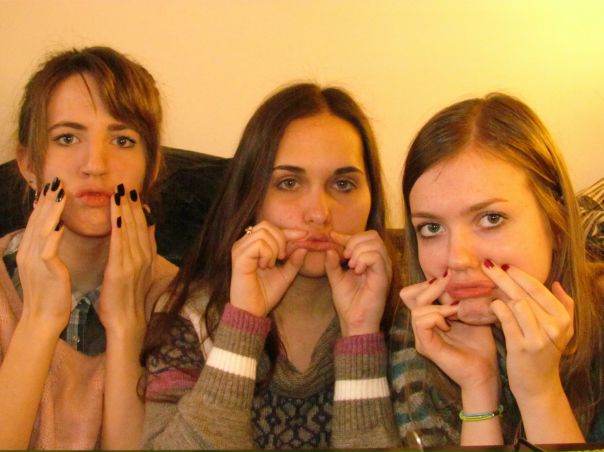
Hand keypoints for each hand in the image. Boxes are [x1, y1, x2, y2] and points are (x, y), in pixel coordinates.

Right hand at [16, 178, 70, 332]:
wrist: (43, 320)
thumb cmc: (50, 295)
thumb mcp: (46, 267)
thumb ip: (47, 248)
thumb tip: (54, 229)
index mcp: (30, 251)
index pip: (36, 222)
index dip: (44, 203)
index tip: (52, 186)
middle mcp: (29, 253)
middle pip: (37, 221)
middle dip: (47, 200)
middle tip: (55, 180)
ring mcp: (36, 262)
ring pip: (41, 230)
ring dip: (51, 211)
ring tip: (59, 193)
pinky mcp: (46, 272)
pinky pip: (48, 250)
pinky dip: (53, 236)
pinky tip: (60, 224)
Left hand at [98, 186, 154, 340]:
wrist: (126, 320)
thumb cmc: (127, 297)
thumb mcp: (139, 270)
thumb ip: (144, 247)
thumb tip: (149, 226)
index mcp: (148, 256)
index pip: (144, 226)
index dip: (139, 208)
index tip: (134, 191)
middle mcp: (144, 256)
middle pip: (139, 224)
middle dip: (132, 203)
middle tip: (126, 184)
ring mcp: (134, 262)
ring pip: (130, 229)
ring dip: (125, 209)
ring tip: (120, 191)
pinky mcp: (121, 269)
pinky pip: (120, 242)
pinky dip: (119, 225)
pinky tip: (116, 212)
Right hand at [230, 221, 306, 316]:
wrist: (252, 311)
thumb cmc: (265, 294)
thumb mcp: (285, 275)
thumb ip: (294, 261)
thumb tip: (304, 246)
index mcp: (252, 246)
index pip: (271, 228)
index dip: (289, 231)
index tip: (305, 235)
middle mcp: (243, 244)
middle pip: (266, 225)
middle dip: (281, 239)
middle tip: (283, 257)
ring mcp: (239, 249)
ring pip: (263, 233)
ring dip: (274, 248)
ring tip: (272, 264)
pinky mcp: (239, 257)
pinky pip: (259, 244)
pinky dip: (268, 254)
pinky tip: (265, 266)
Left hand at [325, 230, 390, 335]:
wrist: (354, 321)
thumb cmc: (348, 302)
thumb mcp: (336, 278)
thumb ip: (332, 263)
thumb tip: (328, 248)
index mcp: (370, 260)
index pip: (366, 236)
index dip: (349, 237)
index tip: (335, 243)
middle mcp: (380, 262)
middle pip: (373, 236)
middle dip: (355, 241)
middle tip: (345, 257)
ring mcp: (383, 269)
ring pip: (375, 244)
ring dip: (358, 251)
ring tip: (351, 266)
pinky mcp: (383, 277)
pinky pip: (376, 257)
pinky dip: (363, 259)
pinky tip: (357, 270)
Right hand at [399, 273, 498, 393]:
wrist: (485, 373)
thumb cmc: (480, 345)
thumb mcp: (470, 313)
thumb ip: (460, 297)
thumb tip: (458, 274)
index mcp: (429, 318)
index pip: (412, 293)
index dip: (426, 283)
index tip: (449, 277)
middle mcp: (421, 327)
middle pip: (408, 296)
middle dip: (431, 287)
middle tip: (450, 284)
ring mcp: (422, 337)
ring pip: (416, 309)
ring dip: (438, 305)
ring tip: (456, 310)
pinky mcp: (426, 346)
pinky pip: (421, 322)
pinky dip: (436, 317)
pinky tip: (451, 322)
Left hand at [484, 261, 573, 400]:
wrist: (538, 386)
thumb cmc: (545, 355)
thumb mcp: (563, 332)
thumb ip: (565, 306)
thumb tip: (557, 283)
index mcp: (563, 319)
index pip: (539, 289)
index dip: (521, 275)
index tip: (506, 265)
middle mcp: (553, 326)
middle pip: (525, 293)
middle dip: (504, 276)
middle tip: (488, 264)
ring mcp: (538, 337)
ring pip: (516, 303)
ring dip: (499, 290)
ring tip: (486, 282)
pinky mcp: (521, 346)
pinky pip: (506, 319)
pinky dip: (497, 307)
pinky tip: (491, 302)